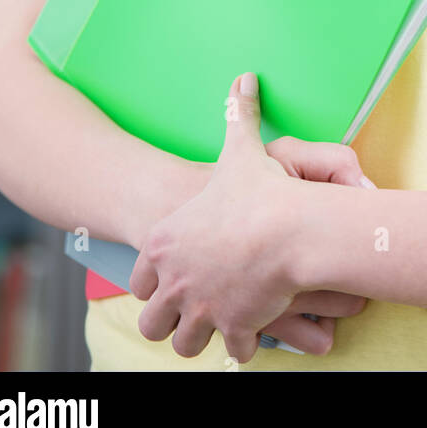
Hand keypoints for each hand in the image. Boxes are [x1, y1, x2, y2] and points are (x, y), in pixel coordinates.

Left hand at [130, 73, 370, 362]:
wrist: (287, 230)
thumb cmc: (260, 191)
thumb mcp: (241, 149)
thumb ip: (238, 114)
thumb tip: (243, 77)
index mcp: (165, 245)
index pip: (139, 279)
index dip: (153, 280)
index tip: (169, 277)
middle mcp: (174, 282)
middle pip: (151, 322)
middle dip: (167, 320)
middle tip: (188, 311)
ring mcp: (200, 309)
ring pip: (182, 344)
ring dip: (201, 336)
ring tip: (218, 324)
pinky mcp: (232, 328)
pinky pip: (233, 350)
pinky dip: (244, 343)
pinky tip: (254, 329)